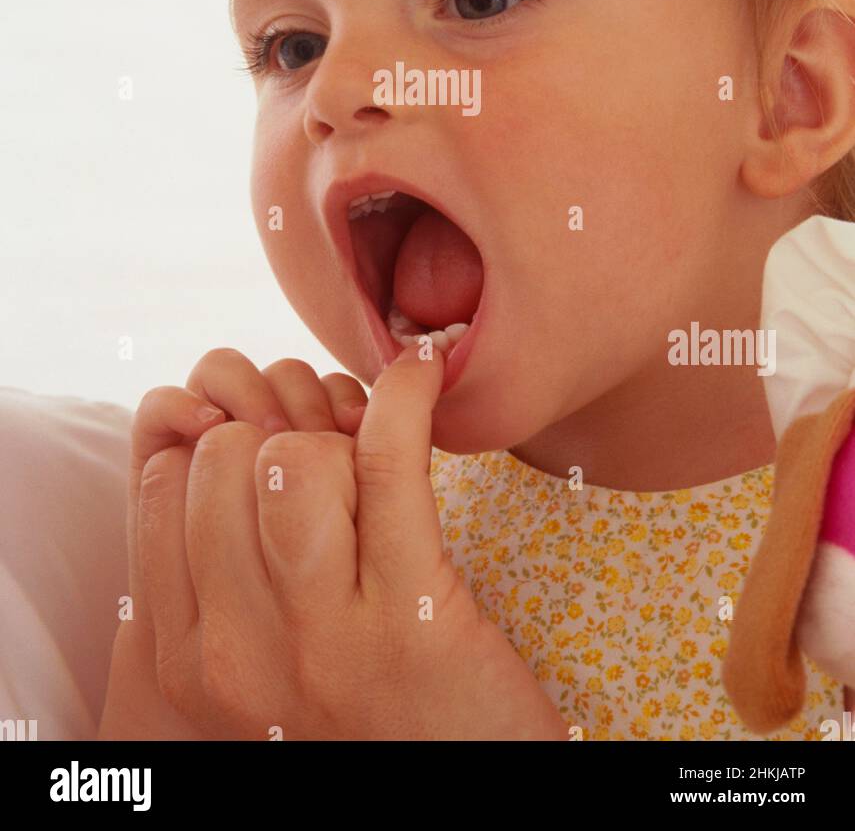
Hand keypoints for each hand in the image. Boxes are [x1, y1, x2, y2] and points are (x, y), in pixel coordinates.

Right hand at [137, 342, 566, 740]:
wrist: (466, 795)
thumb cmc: (368, 715)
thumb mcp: (261, 662)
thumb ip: (217, 565)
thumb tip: (205, 420)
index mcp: (187, 661)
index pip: (165, 481)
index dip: (223, 440)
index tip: (275, 450)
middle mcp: (236, 654)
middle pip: (225, 456)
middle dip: (280, 430)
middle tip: (335, 456)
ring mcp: (322, 636)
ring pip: (290, 456)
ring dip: (337, 437)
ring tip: (373, 468)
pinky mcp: (412, 612)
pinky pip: (387, 460)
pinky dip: (405, 398)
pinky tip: (422, 375)